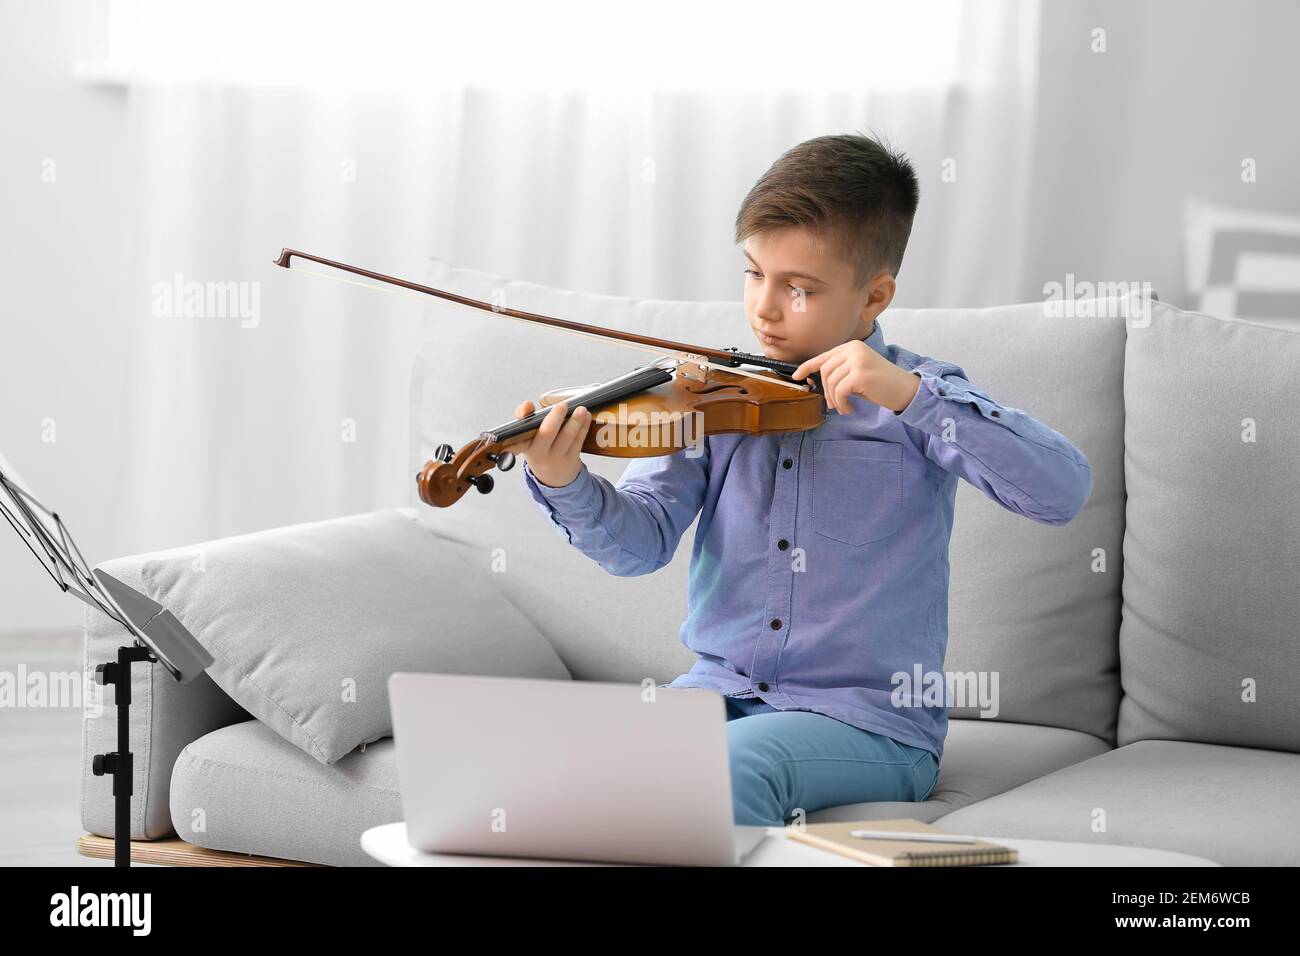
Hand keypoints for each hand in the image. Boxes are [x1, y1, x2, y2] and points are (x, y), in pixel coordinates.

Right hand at [512, 399, 592, 487]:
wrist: (553, 477)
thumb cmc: (538, 448)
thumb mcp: (527, 437)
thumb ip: (524, 417)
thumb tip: (527, 405)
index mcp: (524, 445)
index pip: (517, 437)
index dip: (517, 430)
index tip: (524, 415)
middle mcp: (539, 453)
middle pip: (547, 433)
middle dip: (555, 418)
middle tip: (562, 405)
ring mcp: (556, 458)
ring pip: (567, 437)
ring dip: (575, 421)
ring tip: (581, 409)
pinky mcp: (571, 460)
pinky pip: (578, 441)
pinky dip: (583, 427)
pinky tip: (586, 417)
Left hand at [792, 341, 919, 413]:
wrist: (905, 390)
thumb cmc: (881, 385)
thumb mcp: (857, 373)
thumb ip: (840, 372)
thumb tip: (815, 380)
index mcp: (852, 346)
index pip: (824, 356)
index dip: (807, 366)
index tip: (796, 376)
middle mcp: (854, 349)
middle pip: (825, 371)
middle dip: (825, 391)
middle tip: (834, 404)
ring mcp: (857, 360)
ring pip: (831, 382)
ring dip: (834, 399)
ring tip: (844, 407)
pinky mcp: (860, 374)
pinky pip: (839, 391)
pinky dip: (841, 403)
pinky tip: (849, 408)